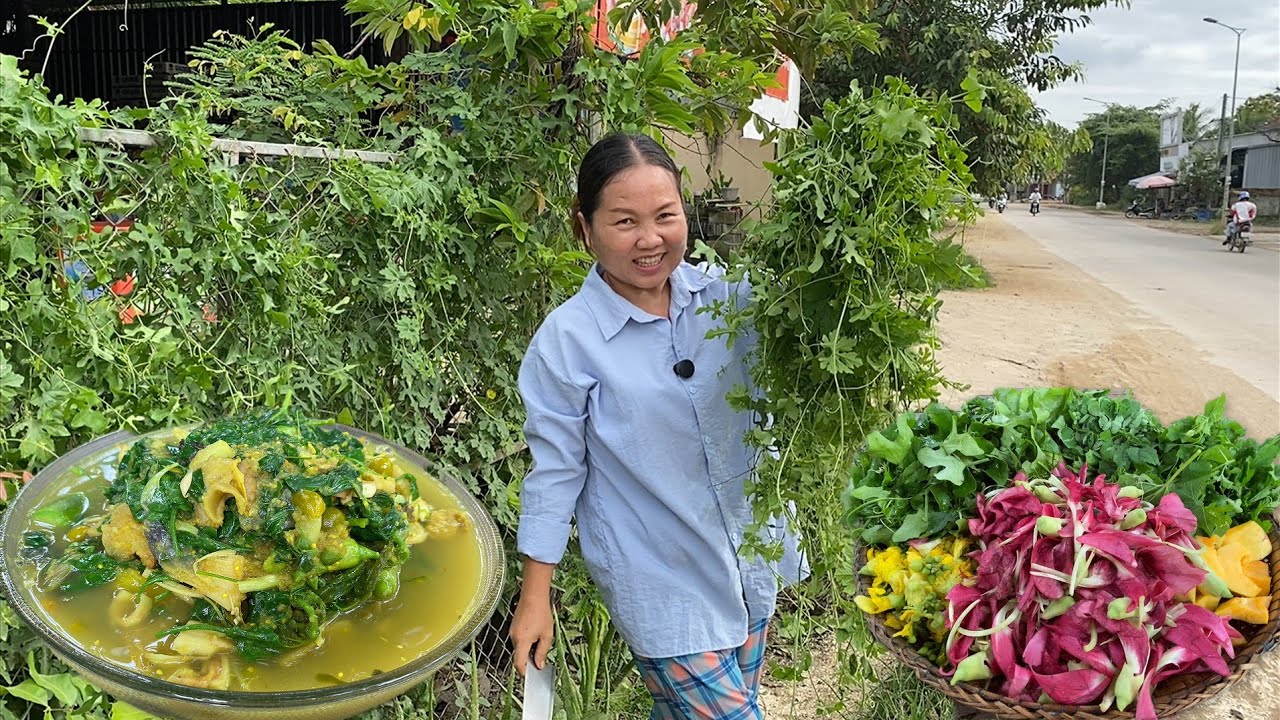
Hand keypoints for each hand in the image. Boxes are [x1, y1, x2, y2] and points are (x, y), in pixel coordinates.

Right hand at [509, 558, 555, 675]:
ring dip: (528, 648)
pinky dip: (526, 641)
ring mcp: (512, 632)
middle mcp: (514, 637)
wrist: (533, 596)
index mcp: (522, 641)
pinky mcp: (513, 627)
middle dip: (529, 658)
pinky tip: (535, 632)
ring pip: (519, 647)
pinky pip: (518, 639)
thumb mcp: (547, 635)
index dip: (524, 672)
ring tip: (540, 638)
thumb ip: (542, 652)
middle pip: (519, 655)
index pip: (519, 663)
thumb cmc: (541, 613)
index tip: (530, 675)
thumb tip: (539, 665)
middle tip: (540, 656)